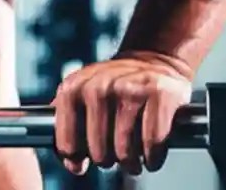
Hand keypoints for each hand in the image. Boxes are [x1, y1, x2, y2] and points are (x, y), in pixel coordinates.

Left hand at [51, 54, 192, 176]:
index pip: (67, 142)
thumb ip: (69, 125)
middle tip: (115, 155)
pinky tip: (151, 154)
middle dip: (108, 161)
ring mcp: (129, 89)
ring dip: (131, 164)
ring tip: (133, 158)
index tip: (85, 158)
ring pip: (125, 152)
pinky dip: (153, 158)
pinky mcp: (159, 94)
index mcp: (74, 87)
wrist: (156, 61)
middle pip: (98, 152)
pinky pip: (152, 145)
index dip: (77, 157)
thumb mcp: (83, 94)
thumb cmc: (117, 88)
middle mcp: (99, 86)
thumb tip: (73, 165)